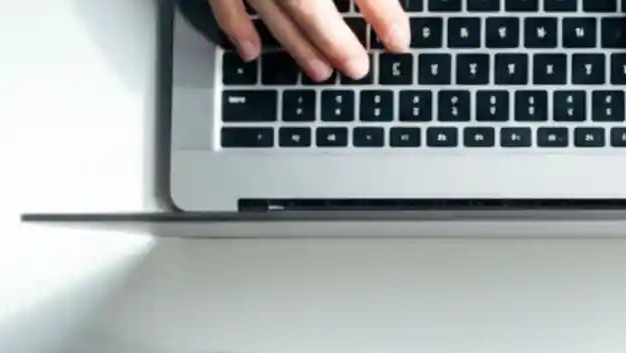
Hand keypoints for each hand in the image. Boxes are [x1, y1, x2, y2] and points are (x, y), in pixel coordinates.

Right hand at [211, 0, 409, 81]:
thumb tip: (385, 5)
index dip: (381, 12)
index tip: (400, 41)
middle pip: (308, 3)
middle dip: (335, 41)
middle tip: (357, 69)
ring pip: (273, 11)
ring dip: (297, 45)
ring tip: (322, 73)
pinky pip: (225, 3)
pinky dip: (238, 29)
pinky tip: (252, 53)